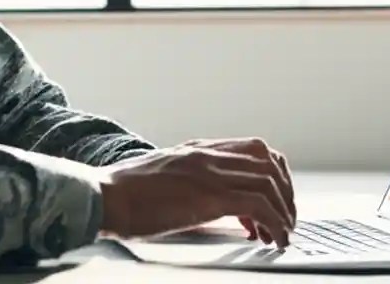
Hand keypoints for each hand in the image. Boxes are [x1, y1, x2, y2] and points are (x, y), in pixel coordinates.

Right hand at [97, 137, 295, 248]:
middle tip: (285, 218)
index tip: (275, 197)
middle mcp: (208, 155)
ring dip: (283, 211)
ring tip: (282, 234)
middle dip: (285, 192)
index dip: (273, 173)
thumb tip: (208, 205)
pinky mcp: (209, 196)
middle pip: (268, 162)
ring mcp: (209, 173)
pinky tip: (275, 240)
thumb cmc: (123, 193)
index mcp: (197, 149)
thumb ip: (188, 182)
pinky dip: (275, 224)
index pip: (253, 148)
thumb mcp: (162, 177)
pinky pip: (259, 207)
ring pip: (269, 183)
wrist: (104, 196)